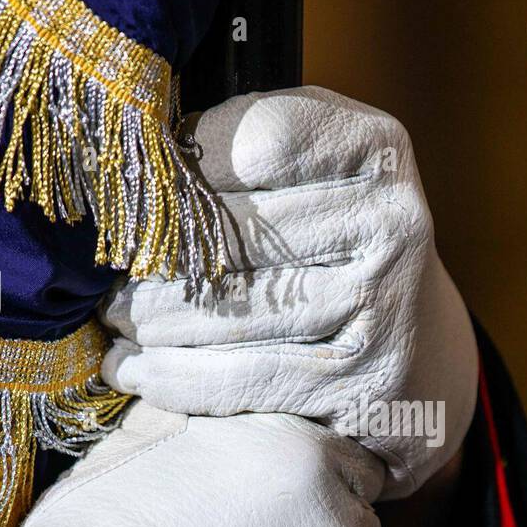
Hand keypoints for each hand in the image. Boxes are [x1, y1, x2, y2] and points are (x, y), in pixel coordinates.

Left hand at [99, 86, 477, 500]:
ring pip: (227, 310)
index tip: (135, 196)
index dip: (183, 169)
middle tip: (106, 279)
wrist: (420, 360)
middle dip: (149, 260)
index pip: (256, 142)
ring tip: (115, 323)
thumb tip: (138, 160)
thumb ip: (250, 150)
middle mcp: (394, 221)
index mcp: (378, 151)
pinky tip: (132, 371)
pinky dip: (172, 377)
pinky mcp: (361, 383)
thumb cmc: (339, 253)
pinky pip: (240, 378)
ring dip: (149, 323)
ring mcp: (383, 307)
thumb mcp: (320, 176)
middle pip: (231, 233)